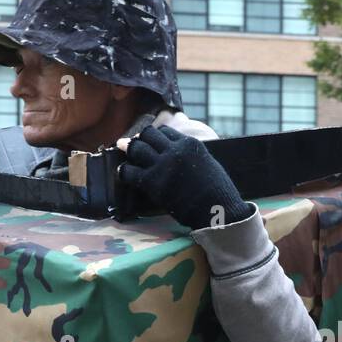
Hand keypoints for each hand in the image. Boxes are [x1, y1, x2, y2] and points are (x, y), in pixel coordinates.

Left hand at [117, 125, 246, 229]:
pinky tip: (123, 172)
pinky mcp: (153, 182)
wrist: (218, 211)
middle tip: (134, 144)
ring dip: (129, 149)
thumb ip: (192, 155)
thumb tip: (181, 153)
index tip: (152, 141)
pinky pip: (130, 172)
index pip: (165, 131)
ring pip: (136, 148)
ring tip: (124, 151)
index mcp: (190, 144)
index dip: (157, 136)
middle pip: (148, 135)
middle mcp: (174, 150)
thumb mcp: (208, 163)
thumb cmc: (218, 191)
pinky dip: (124, 171)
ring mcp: (162, 166)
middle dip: (141, 138)